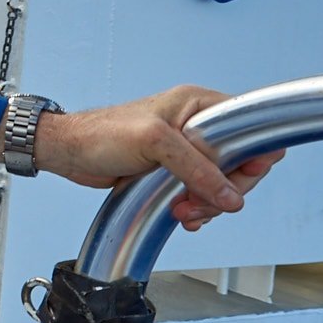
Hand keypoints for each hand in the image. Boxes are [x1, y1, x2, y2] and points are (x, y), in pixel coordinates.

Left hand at [30, 86, 284, 230]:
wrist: (70, 153)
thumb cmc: (103, 134)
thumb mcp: (154, 143)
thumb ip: (196, 167)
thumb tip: (231, 196)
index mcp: (200, 106)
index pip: (250, 128)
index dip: (252, 157)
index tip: (237, 182)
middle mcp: (198, 126)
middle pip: (239, 163)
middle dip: (223, 190)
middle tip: (199, 205)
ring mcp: (186, 150)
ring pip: (220, 184)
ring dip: (207, 204)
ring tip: (182, 213)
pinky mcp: (174, 172)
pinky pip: (201, 194)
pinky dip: (196, 208)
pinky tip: (182, 217)